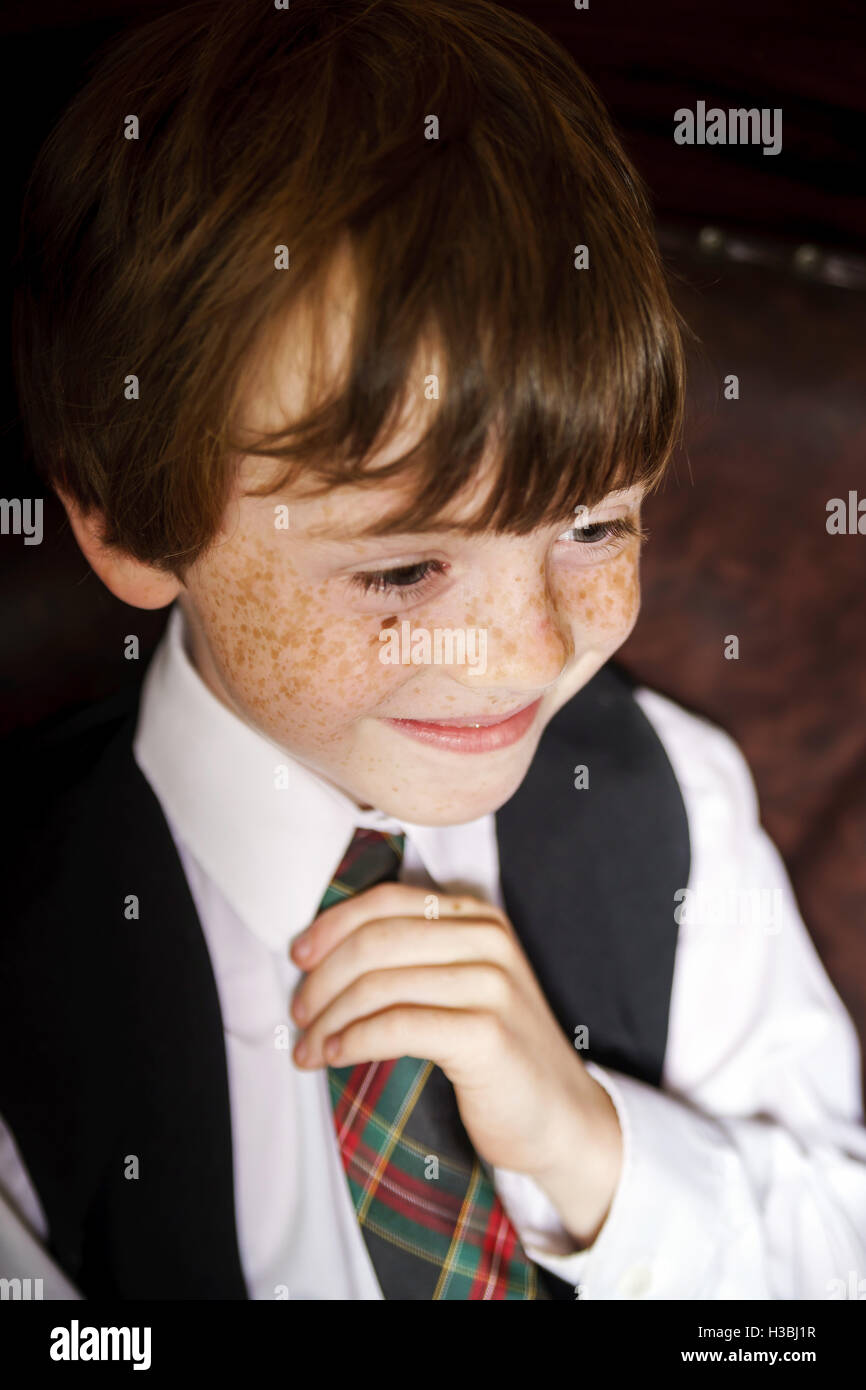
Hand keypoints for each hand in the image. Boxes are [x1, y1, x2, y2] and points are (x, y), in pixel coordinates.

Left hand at [289, 883, 621, 1243]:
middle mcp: (488, 939)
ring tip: (307, 1047)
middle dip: (322, 978)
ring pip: (380, 984)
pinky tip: (334, 1056)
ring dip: (329, 1018)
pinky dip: (354, 1040)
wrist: (563, 1117)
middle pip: (376, 941)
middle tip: (298, 1014)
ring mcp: (492, 984)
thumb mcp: (462, 985)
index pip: (386, 901)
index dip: (332, 926)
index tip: (298, 957)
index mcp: (478, 917)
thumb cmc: (497, 1054)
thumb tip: (323, 952)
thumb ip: (414, 957)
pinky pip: (397, 1026)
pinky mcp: (486, 1033)